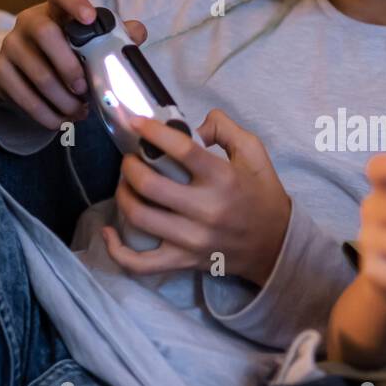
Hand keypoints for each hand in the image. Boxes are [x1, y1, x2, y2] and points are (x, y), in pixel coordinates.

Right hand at [0, 0, 146, 129]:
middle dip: (69, 66)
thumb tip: (138, 31)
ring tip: (80, 111)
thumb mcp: (89, 42)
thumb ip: (114, 36)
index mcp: (55, 10)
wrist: (26, 76)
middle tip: (85, 90)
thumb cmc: (67, 54)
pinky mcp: (1, 72)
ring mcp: (11, 46)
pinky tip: (63, 120)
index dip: (73, 1)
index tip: (90, 18)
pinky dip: (48, 114)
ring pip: (37, 74)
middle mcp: (29, 22)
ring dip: (63, 100)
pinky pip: (24, 97)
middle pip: (45, 34)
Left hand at [101, 108, 291, 285]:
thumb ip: (224, 128)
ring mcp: (192, 239)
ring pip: (140, 217)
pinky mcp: (184, 261)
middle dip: (130, 166)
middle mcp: (206, 209)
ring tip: (126, 185)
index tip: (134, 121)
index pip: (180, 150)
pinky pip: (140, 263)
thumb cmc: (263, 195)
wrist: (276, 246)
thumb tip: (190, 124)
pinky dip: (117, 250)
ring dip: (123, 195)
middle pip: (150, 184)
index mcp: (223, 178)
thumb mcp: (254, 152)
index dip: (151, 132)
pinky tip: (109, 232)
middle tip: (130, 159)